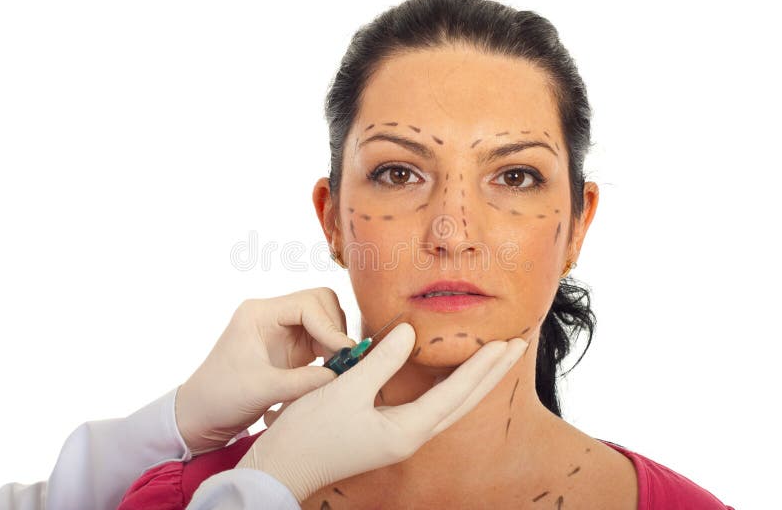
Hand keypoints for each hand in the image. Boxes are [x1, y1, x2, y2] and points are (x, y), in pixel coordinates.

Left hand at [175, 288, 355, 455]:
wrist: (201, 415)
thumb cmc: (221, 397)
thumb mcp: (262, 390)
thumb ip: (304, 381)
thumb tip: (341, 375)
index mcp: (259, 313)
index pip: (307, 304)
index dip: (329, 326)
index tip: (344, 352)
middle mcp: (272, 315)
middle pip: (320, 302)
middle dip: (335, 328)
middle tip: (341, 359)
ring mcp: (283, 329)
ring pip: (325, 320)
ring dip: (335, 340)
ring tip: (336, 367)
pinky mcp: (291, 348)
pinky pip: (322, 340)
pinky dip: (331, 352)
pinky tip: (331, 372)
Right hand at [236, 322, 528, 501]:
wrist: (282, 467)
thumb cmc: (310, 431)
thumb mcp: (347, 389)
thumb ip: (381, 360)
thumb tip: (409, 332)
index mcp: (407, 430)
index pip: (456, 392)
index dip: (482, 366)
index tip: (506, 343)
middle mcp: (410, 437)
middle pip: (462, 401)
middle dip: (491, 374)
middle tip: (516, 346)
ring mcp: (399, 438)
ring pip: (449, 406)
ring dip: (473, 380)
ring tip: (493, 359)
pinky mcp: (386, 434)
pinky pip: (429, 407)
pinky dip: (447, 388)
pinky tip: (449, 376)